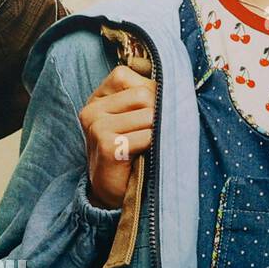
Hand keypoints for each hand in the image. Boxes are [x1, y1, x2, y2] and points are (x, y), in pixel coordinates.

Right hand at [79, 65, 155, 208]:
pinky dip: (155, 145)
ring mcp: (97, 128)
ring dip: (158, 131)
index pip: (130, 75)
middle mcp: (92, 110)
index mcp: (98, 98)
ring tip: (149, 145)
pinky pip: (148, 136)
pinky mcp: (108, 146)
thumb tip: (177, 80)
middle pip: (144, 94)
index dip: (151, 91)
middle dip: (158, 112)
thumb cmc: (131, 150)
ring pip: (149, 114)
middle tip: (153, 133)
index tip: (151, 112)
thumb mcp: (136, 117)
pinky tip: (145, 155)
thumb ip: (147, 95)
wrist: (114, 191)